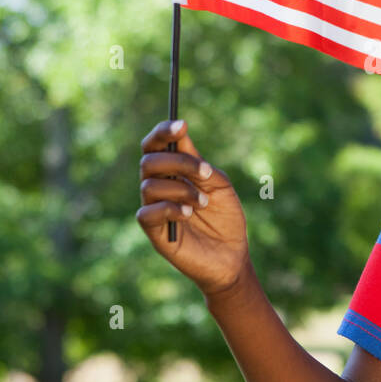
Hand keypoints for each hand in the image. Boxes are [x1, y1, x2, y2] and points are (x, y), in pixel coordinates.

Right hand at [137, 119, 250, 294]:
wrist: (232, 256)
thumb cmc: (226, 218)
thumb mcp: (219, 186)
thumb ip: (199, 164)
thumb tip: (181, 136)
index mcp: (173, 172)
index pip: (155, 145)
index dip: (163, 132)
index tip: (182, 125)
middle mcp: (159, 186)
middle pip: (149, 161)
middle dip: (178, 162)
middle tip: (205, 172)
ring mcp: (154, 208)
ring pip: (149, 185)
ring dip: (181, 189)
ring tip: (203, 202)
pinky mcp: (153, 231)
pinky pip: (147, 213)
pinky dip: (169, 208)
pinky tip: (188, 214)